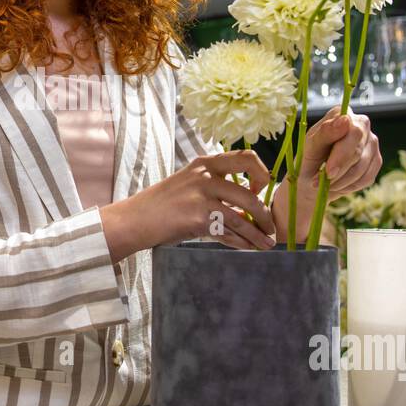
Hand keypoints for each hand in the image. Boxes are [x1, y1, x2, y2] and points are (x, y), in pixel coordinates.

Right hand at [99, 150, 276, 260]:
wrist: (135, 219)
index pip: (245, 157)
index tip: (261, 189)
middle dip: (264, 215)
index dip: (261, 173)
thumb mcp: (189, 183)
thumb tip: (249, 198)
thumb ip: (215, 185)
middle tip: (270, 227)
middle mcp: (205, 176)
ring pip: (242, 218)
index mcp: (205, 163)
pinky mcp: (198, 219)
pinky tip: (248, 247)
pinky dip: (242, 242)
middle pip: (250, 194)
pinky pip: (229, 233)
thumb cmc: (162, 204)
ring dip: (258, 234)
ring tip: (267, 244)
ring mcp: (201, 198)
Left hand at [298, 107, 381, 196]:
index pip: (352, 131)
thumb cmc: (309, 158)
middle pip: (358, 151)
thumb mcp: (310, 147)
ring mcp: (371, 143)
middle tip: (323, 181)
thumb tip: (345, 120)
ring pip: (362, 167)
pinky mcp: (375, 161)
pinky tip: (337, 184)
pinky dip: (349, 185)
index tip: (329, 171)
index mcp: (343, 114)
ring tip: (325, 183)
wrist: (312, 179)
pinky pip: (367, 177)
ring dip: (341, 180)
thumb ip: (325, 132)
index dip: (341, 155)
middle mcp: (361, 125)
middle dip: (339, 170)